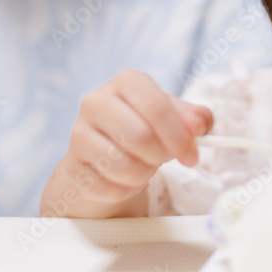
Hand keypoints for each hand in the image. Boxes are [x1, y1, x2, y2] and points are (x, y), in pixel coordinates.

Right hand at [43, 70, 212, 217]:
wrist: (105, 153)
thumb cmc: (146, 128)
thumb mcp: (175, 117)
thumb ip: (195, 118)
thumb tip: (199, 125)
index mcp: (127, 82)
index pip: (157, 107)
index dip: (179, 136)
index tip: (192, 155)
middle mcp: (97, 101)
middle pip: (140, 137)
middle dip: (162, 156)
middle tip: (167, 160)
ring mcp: (79, 133)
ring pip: (124, 166)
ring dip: (144, 175)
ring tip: (144, 166)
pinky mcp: (72, 165)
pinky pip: (108, 187)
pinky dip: (125, 189)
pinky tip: (124, 178)